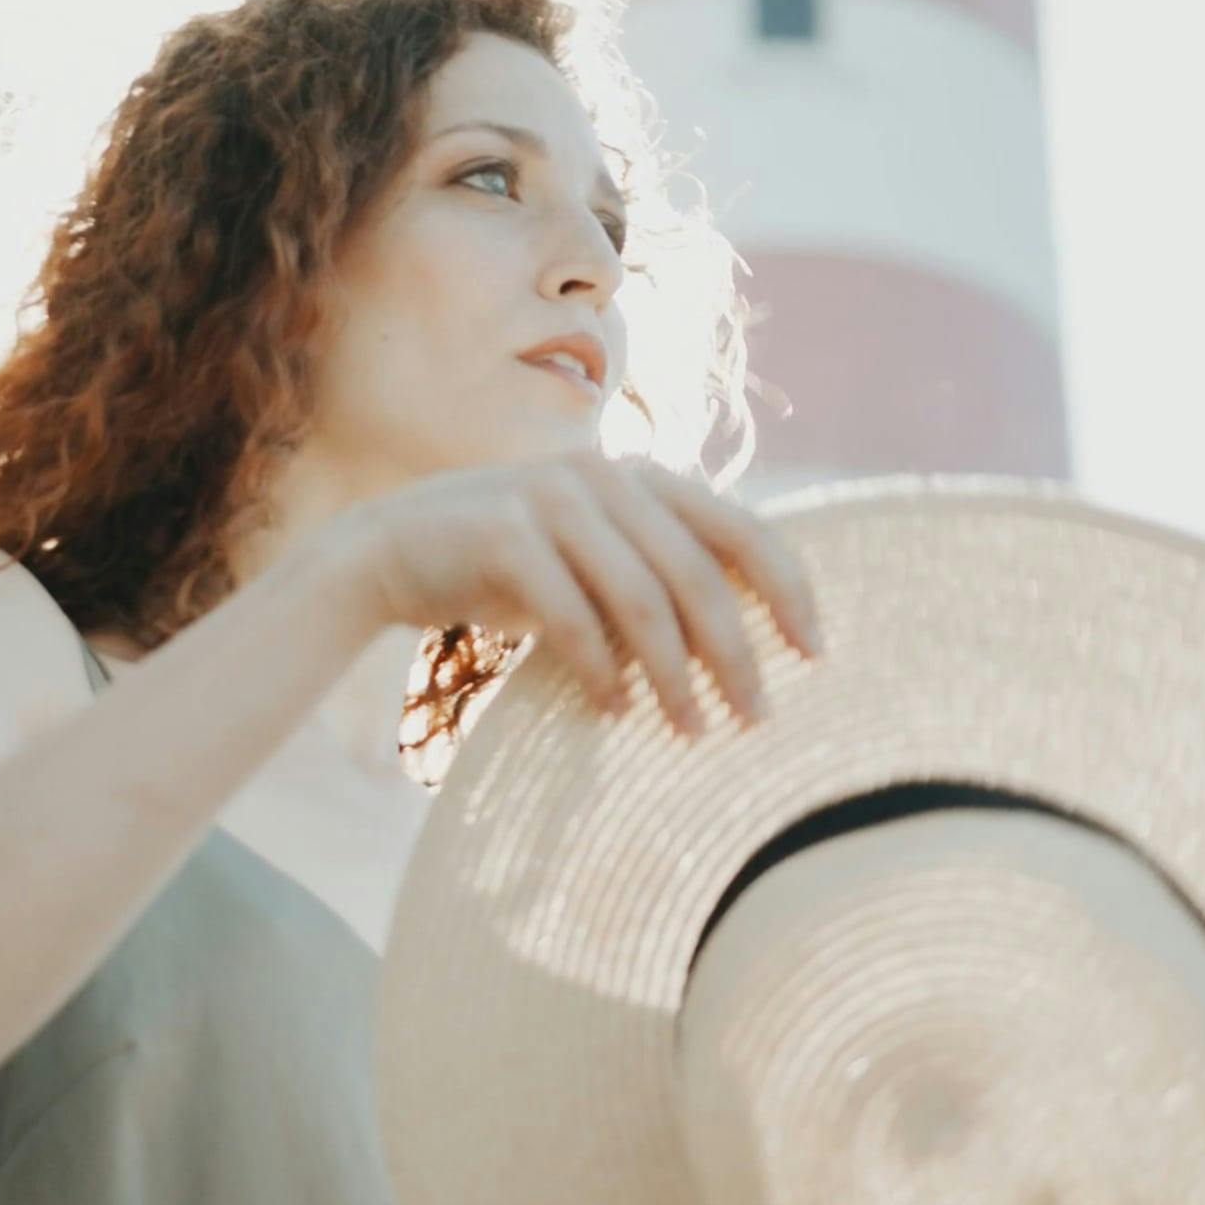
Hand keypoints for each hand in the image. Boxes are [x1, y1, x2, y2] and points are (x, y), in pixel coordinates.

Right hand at [344, 456, 820, 737]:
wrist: (390, 548)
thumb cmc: (509, 567)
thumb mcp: (592, 558)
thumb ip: (656, 573)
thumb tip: (746, 640)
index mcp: (642, 477)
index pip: (743, 528)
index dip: (787, 590)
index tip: (815, 653)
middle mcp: (605, 475)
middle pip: (698, 573)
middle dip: (734, 652)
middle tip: (754, 717)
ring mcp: (550, 498)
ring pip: (640, 598)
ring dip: (671, 674)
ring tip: (688, 729)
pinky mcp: (502, 533)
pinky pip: (570, 614)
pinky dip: (598, 668)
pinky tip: (612, 709)